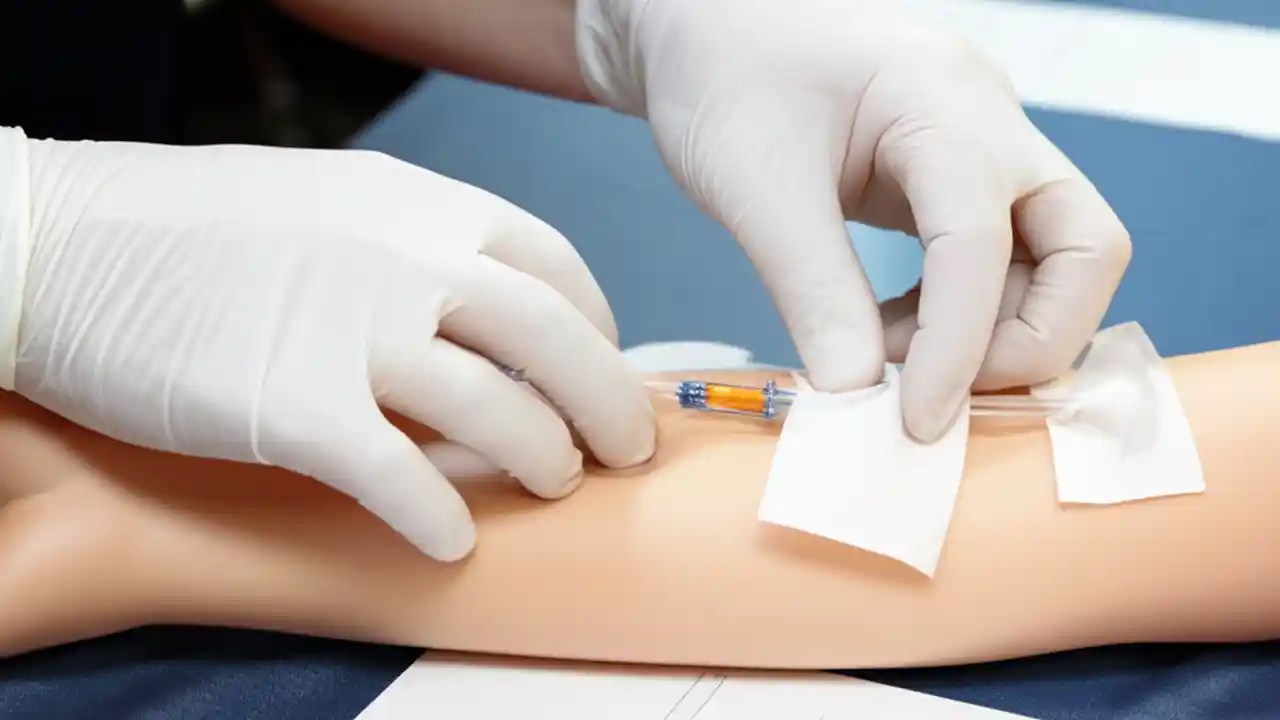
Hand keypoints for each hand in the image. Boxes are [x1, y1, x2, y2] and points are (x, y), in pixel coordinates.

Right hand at [0, 128, 654, 559]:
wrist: (64, 239)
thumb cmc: (196, 229)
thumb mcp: (336, 205)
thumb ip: (417, 249)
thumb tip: (484, 311)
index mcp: (421, 205)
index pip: (553, 268)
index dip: (596, 328)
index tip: (600, 370)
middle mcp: (406, 258)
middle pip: (552, 340)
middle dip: (607, 402)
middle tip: (625, 449)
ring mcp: (353, 329)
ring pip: (496, 408)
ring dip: (542, 456)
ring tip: (555, 484)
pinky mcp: (293, 404)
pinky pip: (400, 476)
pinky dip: (440, 514)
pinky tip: (452, 540)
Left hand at [577, 0, 1130, 439]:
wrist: (707, 24)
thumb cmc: (725, 73)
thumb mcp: (754, 186)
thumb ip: (812, 289)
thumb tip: (854, 398)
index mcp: (941, 102)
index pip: (984, 241)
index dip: (960, 347)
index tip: (914, 423)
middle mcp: (988, 123)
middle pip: (1086, 247)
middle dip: (1035, 339)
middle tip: (939, 394)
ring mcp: (982, 150)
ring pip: (1051, 261)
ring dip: (988, 333)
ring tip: (882, 359)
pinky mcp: (957, 180)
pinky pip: (997, 261)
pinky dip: (957, 315)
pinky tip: (884, 333)